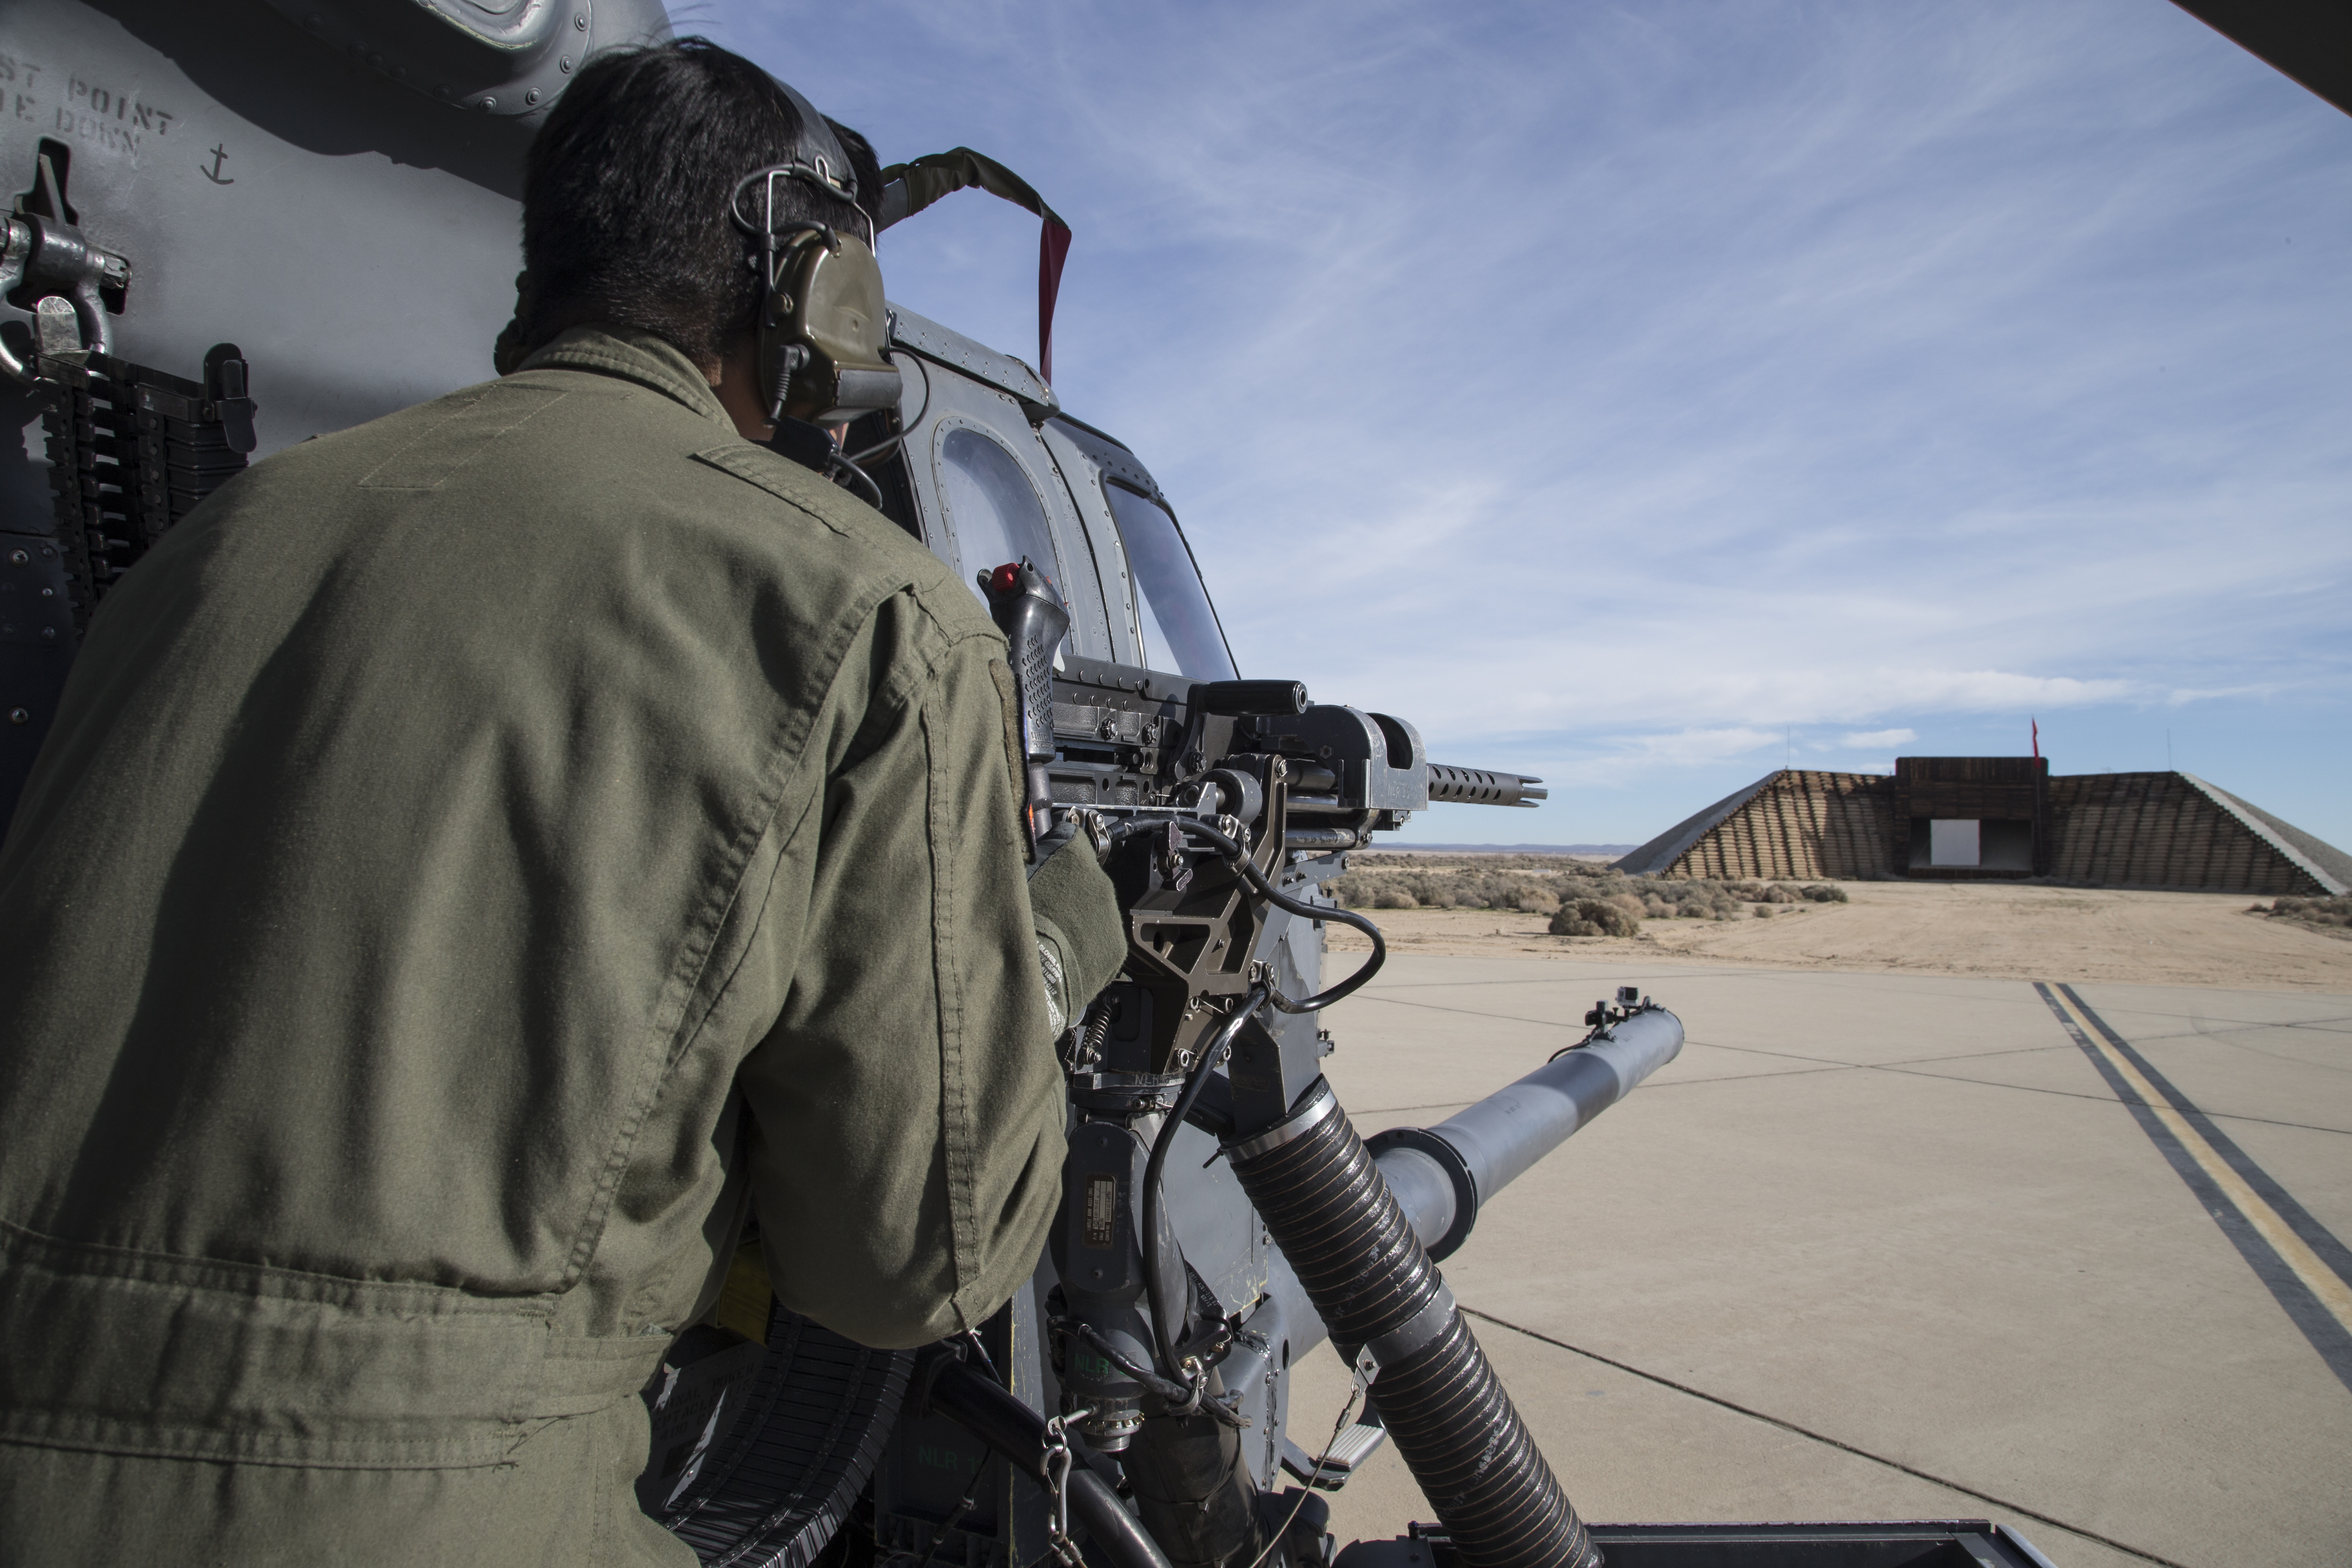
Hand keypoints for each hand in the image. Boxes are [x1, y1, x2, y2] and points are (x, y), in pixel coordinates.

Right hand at [1026, 818, 1126, 1023]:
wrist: (1031, 976)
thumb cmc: (1011, 926)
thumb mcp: (1010, 879)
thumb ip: (1026, 859)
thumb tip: (1029, 852)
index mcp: (1073, 854)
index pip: (1071, 839)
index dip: (1057, 853)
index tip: (1047, 865)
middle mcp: (1100, 879)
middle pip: (1085, 879)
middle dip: (1067, 891)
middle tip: (1043, 910)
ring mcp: (1112, 914)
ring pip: (1096, 911)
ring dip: (1079, 919)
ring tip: (1052, 937)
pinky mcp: (1117, 947)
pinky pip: (1103, 940)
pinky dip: (1088, 946)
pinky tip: (1066, 955)